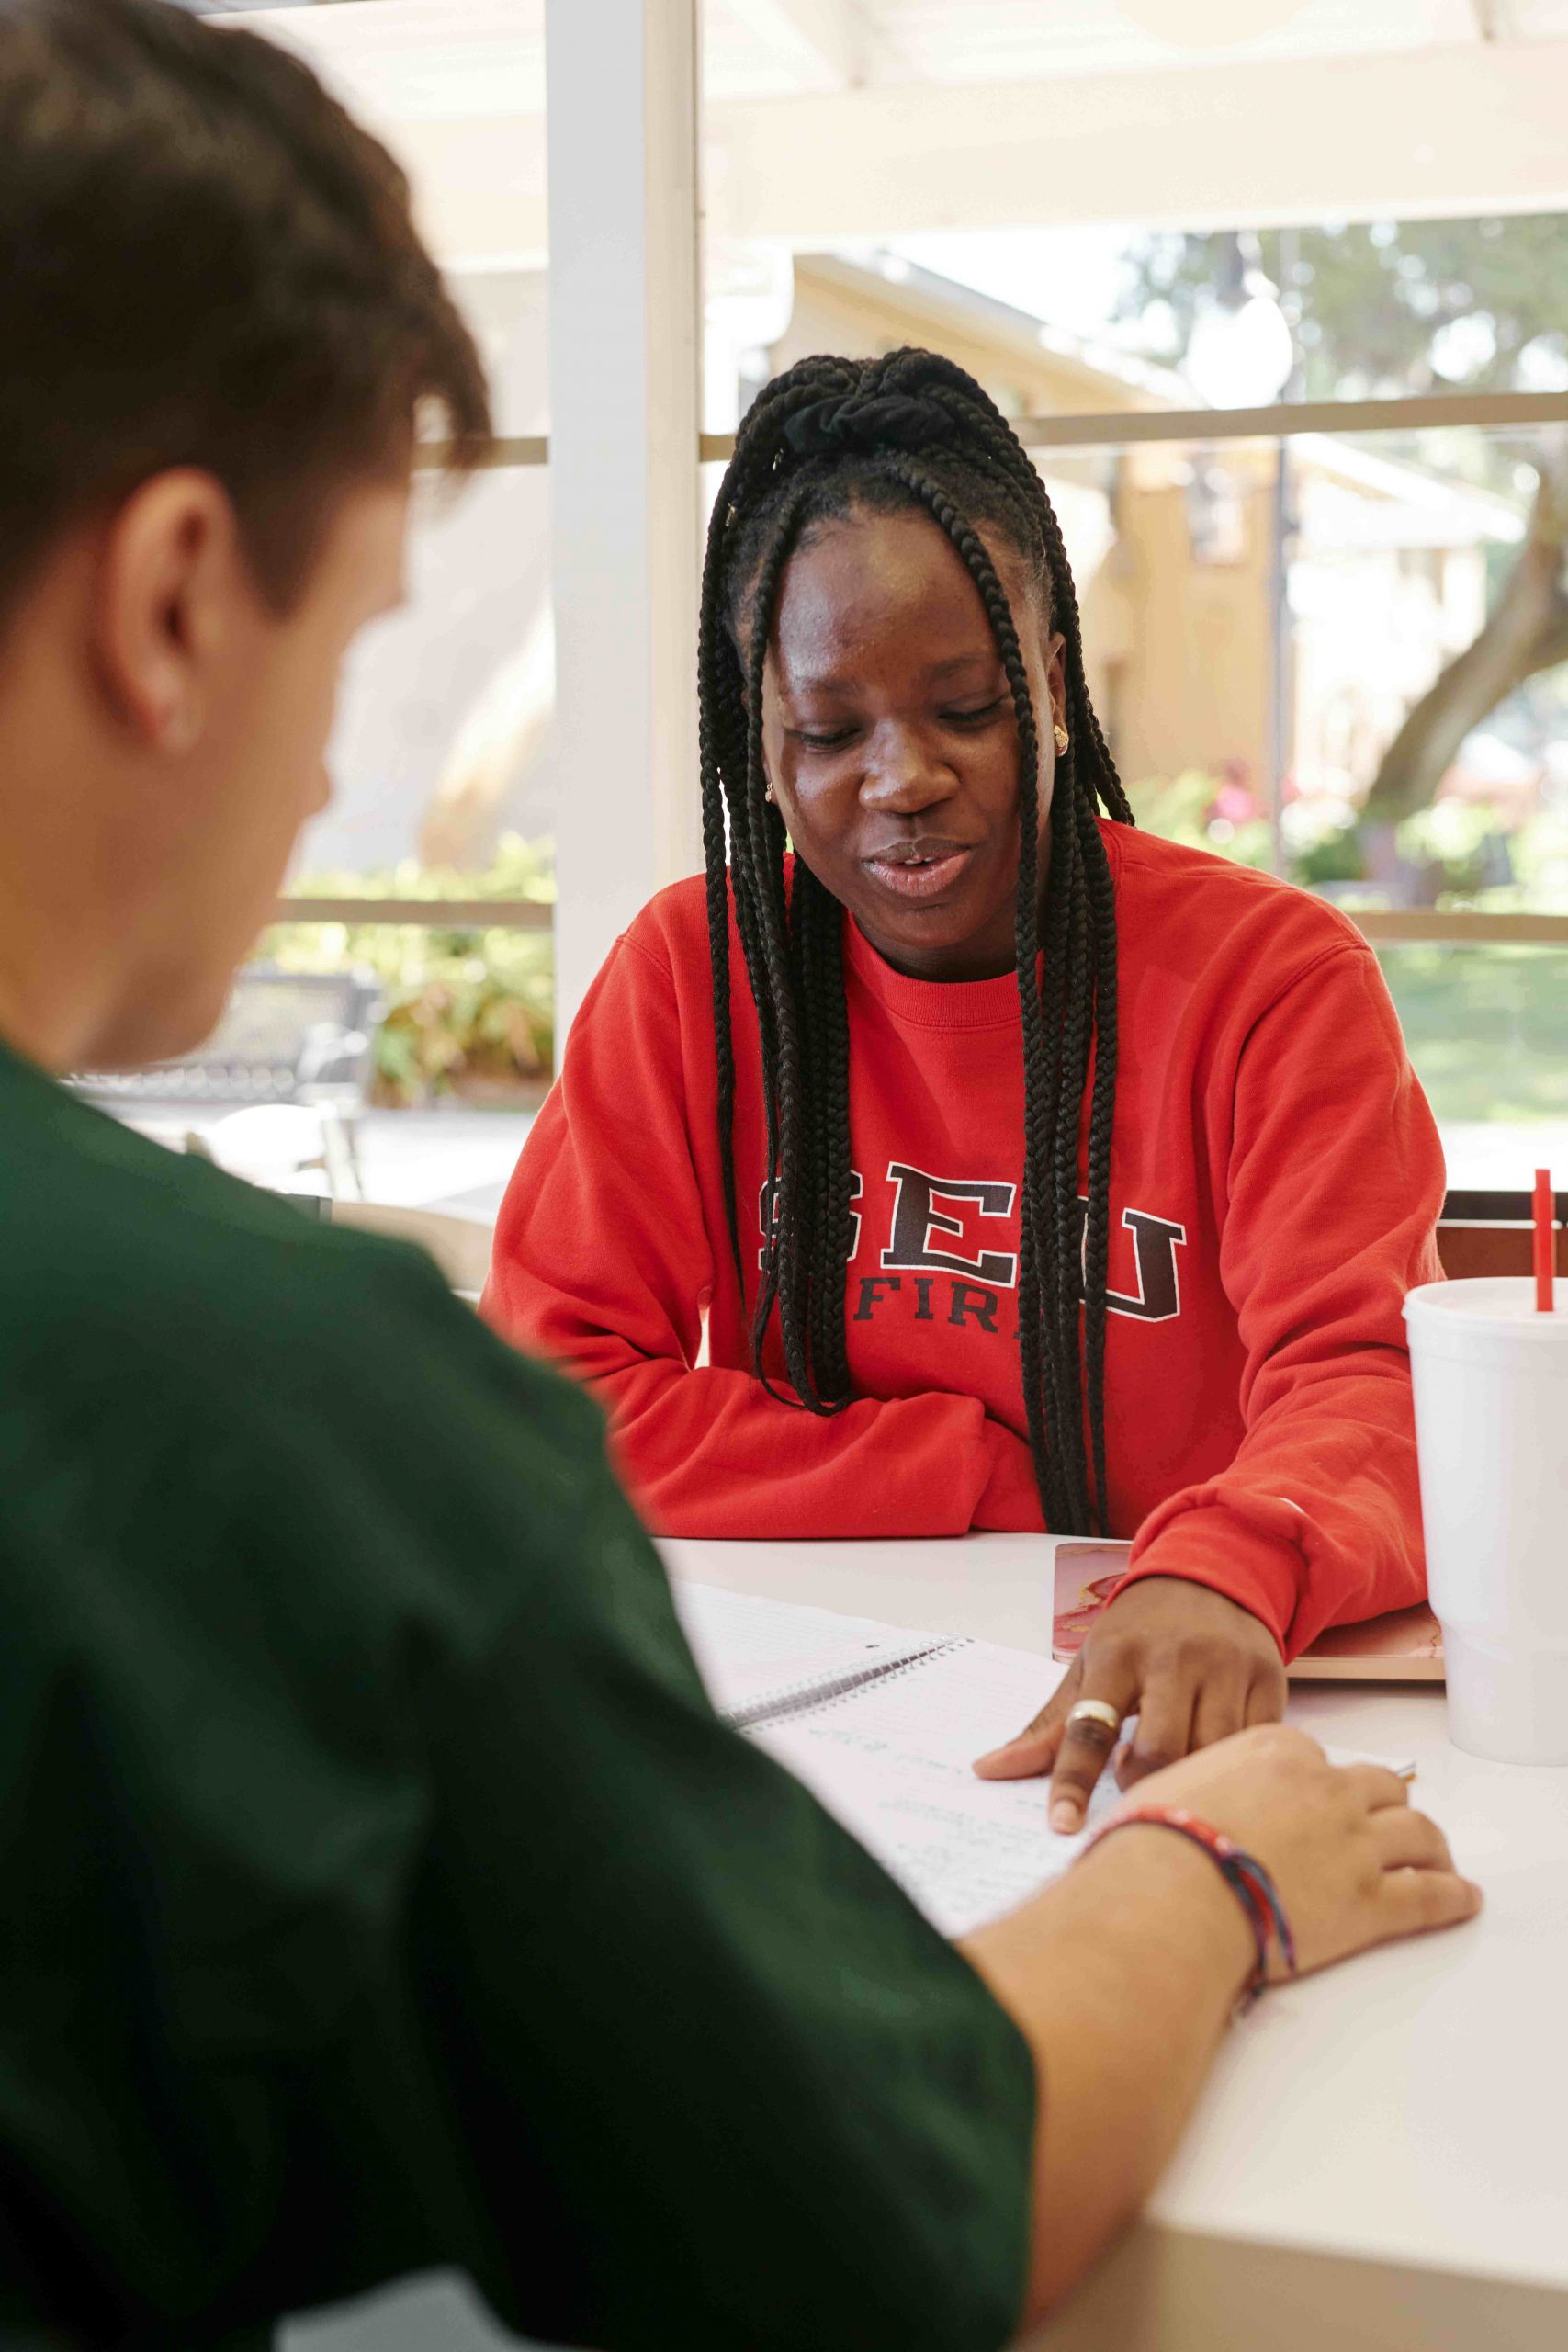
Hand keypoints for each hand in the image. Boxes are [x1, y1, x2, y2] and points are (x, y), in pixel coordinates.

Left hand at [974, 1576, 1286, 1832]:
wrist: (1212, 1572)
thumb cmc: (1140, 1631)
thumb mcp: (1090, 1663)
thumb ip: (1047, 1724)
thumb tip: (987, 1770)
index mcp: (1118, 1653)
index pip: (1089, 1726)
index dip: (1073, 1781)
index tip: (1062, 1825)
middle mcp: (1174, 1657)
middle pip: (1159, 1748)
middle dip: (1142, 1780)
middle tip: (1132, 1777)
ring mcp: (1227, 1668)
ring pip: (1211, 1753)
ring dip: (1189, 1777)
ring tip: (1172, 1766)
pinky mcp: (1270, 1680)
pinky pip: (1255, 1745)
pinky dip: (1233, 1766)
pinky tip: (1216, 1759)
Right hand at [1086, 1725, 1481, 1980]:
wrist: (1170, 1892)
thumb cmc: (1152, 1842)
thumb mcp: (1164, 1786)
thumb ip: (1191, 1786)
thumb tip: (1171, 1802)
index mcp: (1275, 1750)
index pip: (1316, 1757)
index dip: (1320, 1781)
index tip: (1320, 1798)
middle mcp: (1324, 1786)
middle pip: (1380, 1784)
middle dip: (1386, 1803)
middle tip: (1385, 1822)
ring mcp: (1355, 1842)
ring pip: (1418, 1830)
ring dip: (1431, 1845)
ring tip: (1437, 1860)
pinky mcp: (1372, 1901)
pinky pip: (1430, 1896)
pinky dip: (1453, 1897)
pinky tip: (1464, 1898)